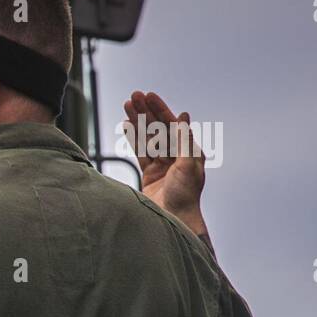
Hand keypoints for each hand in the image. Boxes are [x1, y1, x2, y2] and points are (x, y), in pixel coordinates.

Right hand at [123, 90, 207, 236]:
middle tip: (133, 95)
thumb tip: (183, 116)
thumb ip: (183, 140)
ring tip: (127, 105)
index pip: (173, 125)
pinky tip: (127, 125)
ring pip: (148, 137)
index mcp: (189, 151)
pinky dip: (134, 138)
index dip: (160, 109)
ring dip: (138, 121)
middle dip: (146, 111)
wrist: (174, 221)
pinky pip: (141, 152)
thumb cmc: (185, 195)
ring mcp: (162, 165)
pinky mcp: (150, 174)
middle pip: (159, 128)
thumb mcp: (188, 165)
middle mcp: (177, 156)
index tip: (148, 96)